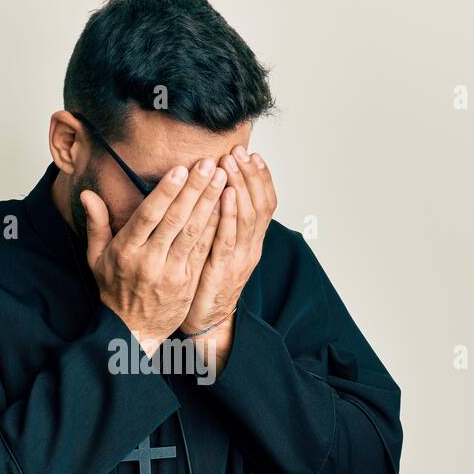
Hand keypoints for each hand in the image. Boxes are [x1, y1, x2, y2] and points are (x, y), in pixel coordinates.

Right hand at [83, 158, 227, 355]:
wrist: (133, 331)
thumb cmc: (114, 291)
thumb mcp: (96, 259)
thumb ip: (96, 225)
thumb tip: (88, 194)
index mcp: (125, 252)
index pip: (148, 216)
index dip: (166, 192)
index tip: (180, 169)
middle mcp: (149, 261)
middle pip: (176, 220)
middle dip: (194, 189)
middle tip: (210, 164)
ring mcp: (171, 273)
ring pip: (194, 233)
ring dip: (209, 203)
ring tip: (222, 178)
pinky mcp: (188, 282)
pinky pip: (203, 250)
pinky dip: (215, 227)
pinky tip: (225, 207)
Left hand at [178, 145, 274, 336]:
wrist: (207, 322)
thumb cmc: (208, 284)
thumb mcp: (221, 249)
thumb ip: (223, 222)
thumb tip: (218, 190)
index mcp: (252, 241)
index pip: (265, 203)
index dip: (261, 177)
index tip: (253, 154)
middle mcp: (251, 247)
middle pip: (260, 204)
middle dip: (250, 174)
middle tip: (240, 150)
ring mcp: (240, 258)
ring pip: (247, 216)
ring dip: (239, 186)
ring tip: (231, 163)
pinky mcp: (224, 269)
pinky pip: (229, 237)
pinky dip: (228, 213)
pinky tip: (223, 193)